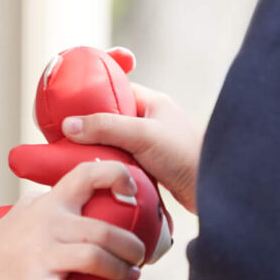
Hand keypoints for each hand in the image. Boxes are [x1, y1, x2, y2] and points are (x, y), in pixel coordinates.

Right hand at [0, 159, 147, 279]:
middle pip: (105, 230)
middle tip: (137, 259)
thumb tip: (90, 187)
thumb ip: (57, 199)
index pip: (88, 174)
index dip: (117, 177)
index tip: (132, 194)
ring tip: (127, 277)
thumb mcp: (29, 208)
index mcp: (52, 202)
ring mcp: (41, 256)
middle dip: (132, 248)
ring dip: (119, 271)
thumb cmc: (4, 240)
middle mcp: (49, 224)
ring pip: (95, 258)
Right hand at [59, 82, 202, 212]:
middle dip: (89, 129)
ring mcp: (152, 145)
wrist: (216, 190)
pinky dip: (111, 168)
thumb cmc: (184, 155)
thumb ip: (105, 127)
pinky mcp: (153, 168)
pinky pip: (124, 163)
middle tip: (63, 139)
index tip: (65, 108)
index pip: (113, 90)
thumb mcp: (142, 135)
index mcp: (151, 102)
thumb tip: (68, 124)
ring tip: (74, 160)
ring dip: (99, 152)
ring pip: (115, 144)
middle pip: (110, 120)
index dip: (89, 97)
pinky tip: (96, 177)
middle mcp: (151, 120)